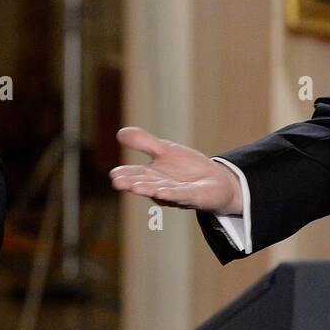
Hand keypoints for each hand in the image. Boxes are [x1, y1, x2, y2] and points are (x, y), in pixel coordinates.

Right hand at [110, 126, 241, 214]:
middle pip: (145, 184)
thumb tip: (120, 132)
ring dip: (148, 189)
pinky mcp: (194, 197)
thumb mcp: (165, 150)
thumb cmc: (186, 167)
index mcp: (152, 175)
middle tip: (117, 182)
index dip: (125, 174)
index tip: (114, 174)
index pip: (135, 174)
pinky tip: (162, 192)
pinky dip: (172, 193)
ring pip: (160, 191)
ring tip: (134, 187)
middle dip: (131, 183)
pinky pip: (182, 194)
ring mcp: (177, 194)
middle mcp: (161, 187)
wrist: (215, 181)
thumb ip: (144, 142)